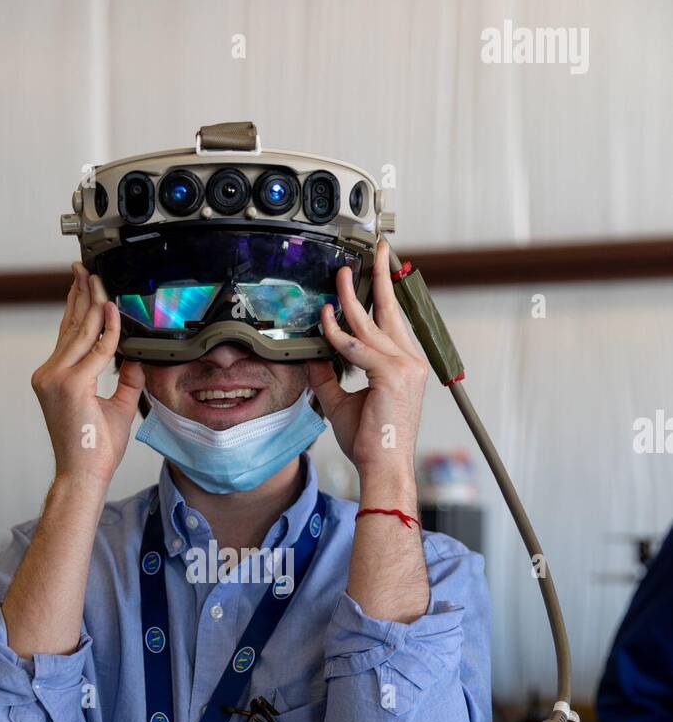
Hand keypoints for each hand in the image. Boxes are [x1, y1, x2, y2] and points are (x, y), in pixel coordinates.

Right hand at [31, 264, 145, 484]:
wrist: (83, 474)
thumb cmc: (94, 450)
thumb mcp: (116, 408)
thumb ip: (127, 381)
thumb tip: (139, 359)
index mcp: (54, 377)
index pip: (67, 334)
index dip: (76, 307)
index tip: (84, 286)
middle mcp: (50, 374)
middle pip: (70, 325)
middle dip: (80, 294)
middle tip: (87, 269)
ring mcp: (56, 378)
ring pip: (81, 332)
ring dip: (92, 303)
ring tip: (99, 280)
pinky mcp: (69, 384)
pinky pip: (96, 350)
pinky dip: (107, 330)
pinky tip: (113, 311)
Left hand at [308, 241, 428, 478]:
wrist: (384, 467)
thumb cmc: (372, 441)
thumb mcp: (342, 403)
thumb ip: (328, 377)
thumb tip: (311, 357)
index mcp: (406, 366)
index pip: (394, 322)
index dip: (384, 296)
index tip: (376, 275)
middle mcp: (410, 362)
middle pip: (392, 310)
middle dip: (381, 278)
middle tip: (374, 253)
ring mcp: (404, 367)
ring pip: (371, 324)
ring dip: (352, 297)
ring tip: (340, 278)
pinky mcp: (392, 375)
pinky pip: (357, 347)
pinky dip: (338, 334)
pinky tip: (325, 320)